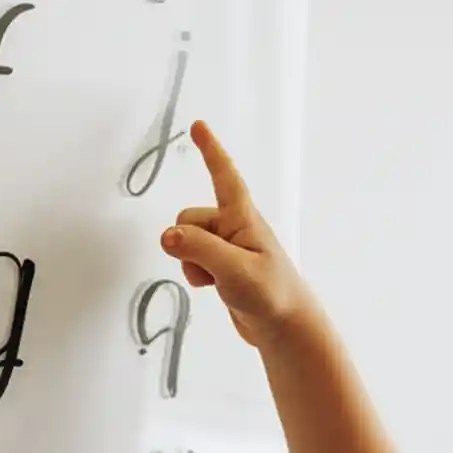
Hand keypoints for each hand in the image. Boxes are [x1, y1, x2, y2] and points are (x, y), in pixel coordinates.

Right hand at [160, 121, 311, 346]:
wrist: (285, 328)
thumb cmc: (271, 293)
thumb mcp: (234, 269)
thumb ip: (199, 249)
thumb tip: (167, 236)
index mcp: (243, 217)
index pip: (224, 175)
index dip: (211, 150)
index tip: (198, 125)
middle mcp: (233, 226)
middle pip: (188, 219)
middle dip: (188, 242)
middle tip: (213, 268)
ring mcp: (226, 247)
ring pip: (185, 241)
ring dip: (190, 262)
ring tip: (217, 280)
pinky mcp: (220, 266)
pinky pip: (190, 259)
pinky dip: (194, 273)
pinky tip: (213, 287)